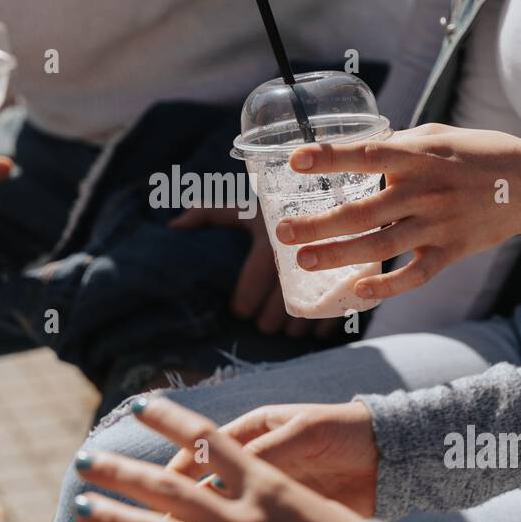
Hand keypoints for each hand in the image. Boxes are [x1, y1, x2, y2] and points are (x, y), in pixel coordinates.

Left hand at [73, 396, 364, 521]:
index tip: (135, 405)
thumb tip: (228, 475)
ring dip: (119, 520)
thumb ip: (265, 487)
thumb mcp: (308, 500)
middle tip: (84, 461)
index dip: (168, 420)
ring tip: (79, 508)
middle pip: (171, 487)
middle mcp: (243, 518)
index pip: (205, 441)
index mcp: (264, 485)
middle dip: (124, 472)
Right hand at [165, 401, 377, 515]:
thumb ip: (268, 451)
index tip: (163, 485)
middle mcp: (256, 463)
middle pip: (210, 487)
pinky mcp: (289, 516)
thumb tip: (226, 474)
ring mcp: (270, 492)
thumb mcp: (304, 434)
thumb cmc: (346, 432)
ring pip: (228, 515)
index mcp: (255, 432)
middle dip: (187, 508)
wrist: (389, 456)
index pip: (204, 450)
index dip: (182, 468)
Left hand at [169, 206, 336, 338]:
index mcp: (269, 241)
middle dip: (268, 322)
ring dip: (294, 328)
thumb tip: (173, 225)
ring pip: (304, 317)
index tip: (239, 311)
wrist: (329, 191)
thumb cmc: (277, 206)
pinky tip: (314, 329)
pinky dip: (323, 326)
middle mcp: (297, 256)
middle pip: (276, 310)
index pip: (250, 288)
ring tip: (288, 329)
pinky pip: (333, 313)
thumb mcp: (244, 205)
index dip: (243, 305)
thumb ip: (208, 214)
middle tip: (264, 325)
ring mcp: (326, 267)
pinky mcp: (348, 276)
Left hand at [275, 125, 520, 299]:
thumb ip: (398, 145)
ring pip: (380, 246)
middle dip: (318, 223)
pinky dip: (387, 287)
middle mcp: (424, 192)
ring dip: (338, 256)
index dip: (329, 158)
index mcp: (418, 157)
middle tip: (283, 232)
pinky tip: (357, 292)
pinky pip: (414, 275)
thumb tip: (355, 151)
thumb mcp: (439, 135)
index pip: (366, 155)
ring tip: (304, 260)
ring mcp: (437, 225)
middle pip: (362, 211)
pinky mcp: (451, 252)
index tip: (294, 161)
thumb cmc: (480, 154)